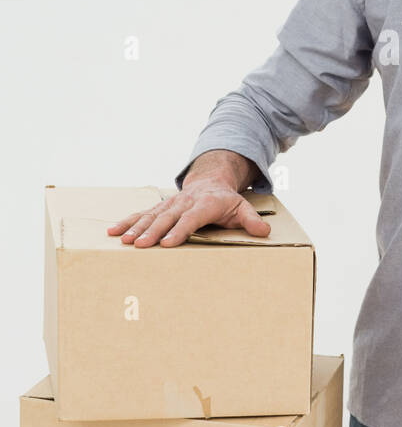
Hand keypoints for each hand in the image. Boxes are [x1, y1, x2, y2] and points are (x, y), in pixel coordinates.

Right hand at [106, 184, 271, 246]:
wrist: (211, 181)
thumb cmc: (227, 200)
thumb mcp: (243, 208)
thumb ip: (251, 220)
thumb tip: (264, 232)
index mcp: (205, 203)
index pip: (191, 218)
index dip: (180, 230)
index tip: (168, 243)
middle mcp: (184, 202)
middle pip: (167, 217)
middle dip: (153, 231)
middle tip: (140, 245)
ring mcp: (170, 203)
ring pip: (151, 215)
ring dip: (136, 227)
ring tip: (124, 241)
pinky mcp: (160, 207)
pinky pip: (141, 213)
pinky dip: (127, 221)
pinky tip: (113, 231)